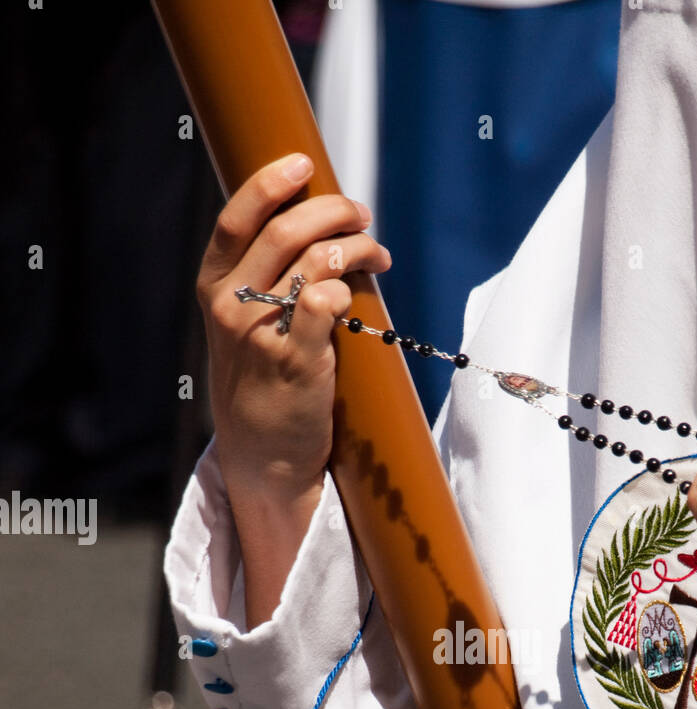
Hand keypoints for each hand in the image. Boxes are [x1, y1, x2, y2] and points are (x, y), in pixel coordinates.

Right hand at [196, 152, 391, 501]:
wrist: (264, 455)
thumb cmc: (261, 381)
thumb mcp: (242, 325)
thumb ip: (260, 278)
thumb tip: (308, 221)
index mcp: (214, 288)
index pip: (237, 219)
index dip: (270, 182)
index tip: (304, 162)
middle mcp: (231, 308)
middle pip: (286, 232)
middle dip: (333, 211)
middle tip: (361, 213)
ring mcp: (262, 336)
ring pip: (315, 262)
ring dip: (357, 246)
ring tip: (378, 252)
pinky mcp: (298, 363)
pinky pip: (326, 303)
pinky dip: (348, 287)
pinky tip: (362, 292)